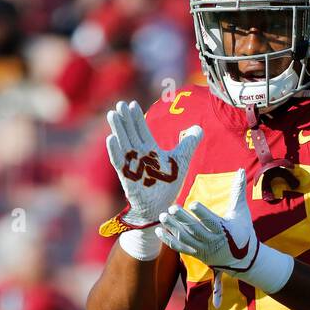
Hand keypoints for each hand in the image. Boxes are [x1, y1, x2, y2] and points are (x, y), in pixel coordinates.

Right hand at [105, 100, 201, 228]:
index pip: (141, 129)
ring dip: (118, 129)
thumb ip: (189, 143)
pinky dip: (115, 151)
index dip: (137, 117)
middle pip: (130, 133)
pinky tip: (111, 138)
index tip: (132, 104)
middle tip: (120, 104)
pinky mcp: (127, 177)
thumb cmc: (168, 184)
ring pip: (123, 143)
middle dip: (125, 119)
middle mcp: (139, 155)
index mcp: (149, 150)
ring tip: (113, 114)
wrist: (161, 206)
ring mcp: (132, 165)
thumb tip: (199, 127)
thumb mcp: (181, 160)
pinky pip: (119, 162)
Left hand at [156, 167, 258, 295]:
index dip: (202, 213)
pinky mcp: (196, 254)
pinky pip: (180, 248)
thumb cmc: (242, 231)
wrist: (242, 259)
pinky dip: (169, 240)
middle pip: (195, 230)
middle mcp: (213, 241)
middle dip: (183, 220)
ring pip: (186, 239)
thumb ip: (238, 191)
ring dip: (173, 228)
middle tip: (172, 208)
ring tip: (163, 216)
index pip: (212, 222)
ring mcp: (203, 249)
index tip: (192, 204)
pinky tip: (159, 230)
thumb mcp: (241, 212)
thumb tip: (240, 170)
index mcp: (224, 230)